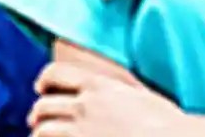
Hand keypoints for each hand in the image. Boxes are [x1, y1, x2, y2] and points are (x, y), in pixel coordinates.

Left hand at [28, 62, 183, 136]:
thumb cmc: (167, 123)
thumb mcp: (141, 96)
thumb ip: (121, 90)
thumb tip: (117, 88)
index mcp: (101, 86)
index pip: (57, 73)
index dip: (44, 80)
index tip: (42, 88)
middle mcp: (87, 106)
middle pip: (44, 104)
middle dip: (38, 114)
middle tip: (38, 121)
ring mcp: (81, 131)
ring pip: (42, 129)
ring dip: (40, 134)